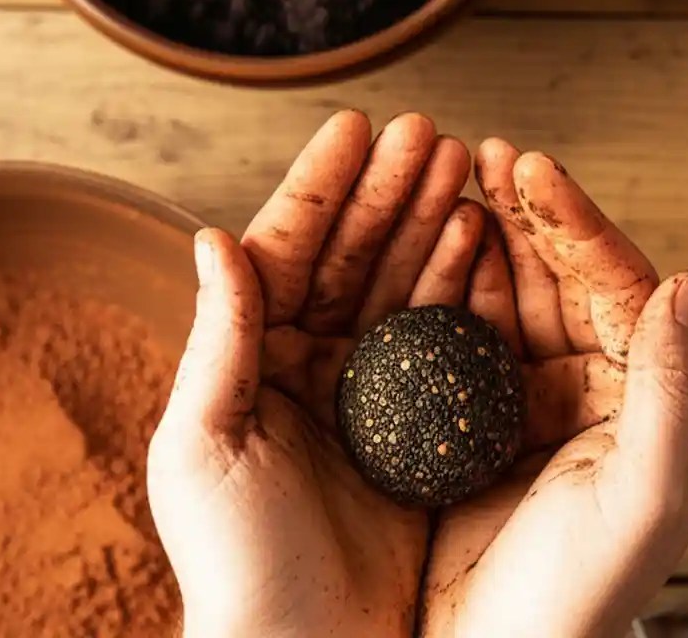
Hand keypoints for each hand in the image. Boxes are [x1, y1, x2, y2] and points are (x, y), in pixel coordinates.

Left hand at [148, 111, 486, 637]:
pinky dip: (462, 287)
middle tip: (432, 133)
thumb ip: (218, 340)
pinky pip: (442, 339)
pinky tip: (484, 243)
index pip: (284, 252)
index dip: (321, 187)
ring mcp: (368, 390)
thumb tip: (213, 237)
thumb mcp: (203, 446)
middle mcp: (308, 366)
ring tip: (467, 170)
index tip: (359, 126)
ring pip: (402, 285)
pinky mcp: (419, 423)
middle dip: (390, 190)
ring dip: (432, 223)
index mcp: (250, 361)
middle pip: (352, 256)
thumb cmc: (236, 562)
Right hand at [420, 141, 687, 636]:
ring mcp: (530, 399)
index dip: (578, 223)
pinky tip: (425, 250)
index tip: (534, 166)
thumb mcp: (645, 494)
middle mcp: (592, 388)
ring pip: (510, 295)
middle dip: (529, 212)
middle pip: (562, 276)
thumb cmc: (586, 592)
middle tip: (487, 151)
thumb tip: (687, 280)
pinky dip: (446, 287)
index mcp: (642, 396)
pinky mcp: (475, 417)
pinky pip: (461, 335)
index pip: (619, 286)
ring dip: (485, 235)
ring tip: (452, 180)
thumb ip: (674, 388)